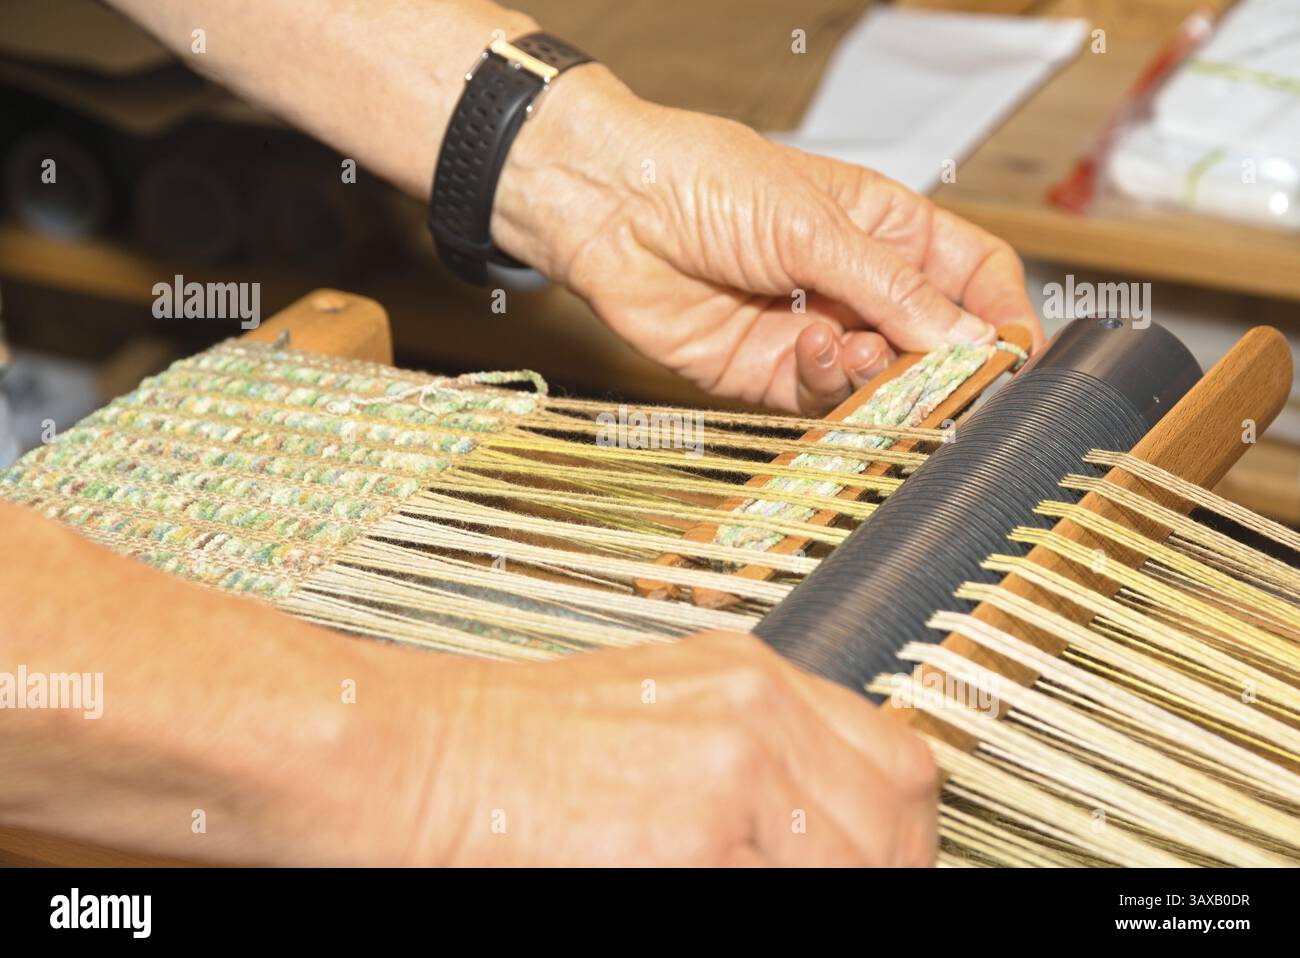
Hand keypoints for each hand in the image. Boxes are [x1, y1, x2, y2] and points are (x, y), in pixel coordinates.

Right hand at [411, 631, 937, 865]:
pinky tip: (709, 887)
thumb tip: (821, 822)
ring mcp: (729, 781)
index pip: (898, 762)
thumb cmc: (517, 743)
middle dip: (882, 873)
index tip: (883, 864)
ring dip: (824, 890)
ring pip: (855, 868)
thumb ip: (752, 753)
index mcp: (751, 677)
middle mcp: (754, 716)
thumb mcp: (657, 712)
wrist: (424, 757)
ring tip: (752, 883)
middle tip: (837, 890)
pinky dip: (763, 900)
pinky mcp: (693, 851)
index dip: (902, 834)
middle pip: (896, 820)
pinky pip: (782, 897)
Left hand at [494, 67, 1043, 413]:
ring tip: (858, 345)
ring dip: (879, 374)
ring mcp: (815, 329)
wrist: (615, 208)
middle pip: (932, 341)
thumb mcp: (818, 224)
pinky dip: (826, 379)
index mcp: (885, 229)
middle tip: (944, 375)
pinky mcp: (769, 371)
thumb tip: (971, 340)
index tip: (1014, 352)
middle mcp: (856, 285)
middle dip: (941, 362)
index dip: (1001, 315)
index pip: (972, 277)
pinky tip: (810, 344)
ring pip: (879, 379)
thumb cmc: (708, 180)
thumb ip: (895, 290)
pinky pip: (820, 395)